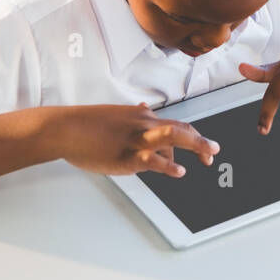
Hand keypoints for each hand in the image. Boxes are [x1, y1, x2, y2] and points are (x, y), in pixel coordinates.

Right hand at [53, 103, 218, 177]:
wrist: (65, 128)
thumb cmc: (86, 124)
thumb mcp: (115, 114)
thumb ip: (133, 113)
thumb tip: (145, 108)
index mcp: (141, 117)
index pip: (175, 124)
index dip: (193, 135)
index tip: (202, 145)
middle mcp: (143, 125)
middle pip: (180, 128)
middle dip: (201, 140)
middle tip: (214, 151)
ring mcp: (135, 140)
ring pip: (173, 136)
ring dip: (195, 145)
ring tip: (208, 156)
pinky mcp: (126, 155)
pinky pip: (153, 159)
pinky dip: (169, 166)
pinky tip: (179, 171)